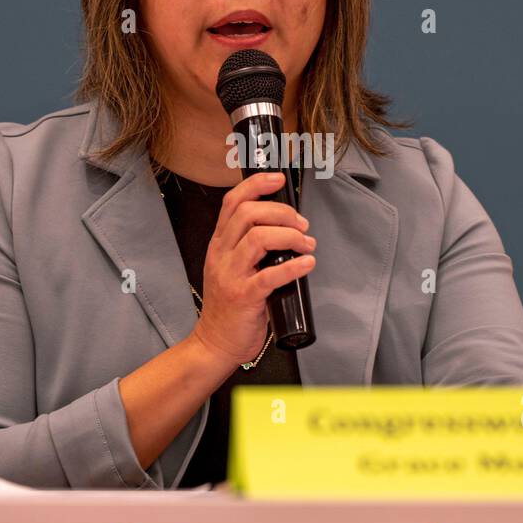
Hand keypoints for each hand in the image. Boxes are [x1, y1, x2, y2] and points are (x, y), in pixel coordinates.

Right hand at [191, 171, 315, 371]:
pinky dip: (293, 266)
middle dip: (282, 213)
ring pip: (258, 238)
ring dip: (290, 236)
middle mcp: (221, 255)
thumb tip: (287, 229)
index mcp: (219, 244)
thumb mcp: (232, 268)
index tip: (279, 180)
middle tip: (302, 225)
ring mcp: (230, 275)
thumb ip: (250, 248)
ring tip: (306, 244)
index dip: (256, 185)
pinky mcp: (244, 297)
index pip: (232, 202)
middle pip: (248, 214)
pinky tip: (307, 264)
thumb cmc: (230, 306)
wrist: (215, 342)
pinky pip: (270, 275)